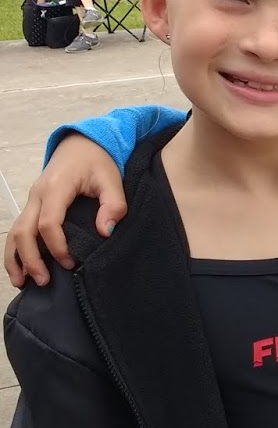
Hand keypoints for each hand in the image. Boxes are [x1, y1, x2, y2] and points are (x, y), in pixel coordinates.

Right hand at [3, 134, 128, 287]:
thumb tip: (105, 231)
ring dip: (16, 259)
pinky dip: (15, 251)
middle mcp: (37, 195)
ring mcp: (31, 200)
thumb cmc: (97, 162)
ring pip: (14, 232)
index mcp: (56, 187)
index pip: (48, 223)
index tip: (70, 263)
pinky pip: (17, 230)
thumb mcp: (112, 179)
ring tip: (23, 283)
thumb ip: (113, 205)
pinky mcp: (32, 206)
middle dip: (31, 259)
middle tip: (44, 281)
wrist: (81, 144)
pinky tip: (21, 270)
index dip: (56, 246)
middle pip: (23, 231)